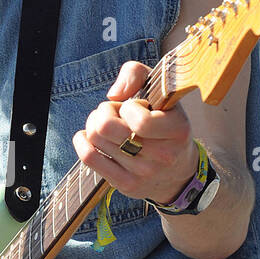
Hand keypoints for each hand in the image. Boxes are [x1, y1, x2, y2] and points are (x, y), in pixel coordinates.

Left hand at [72, 61, 197, 205]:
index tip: (133, 107)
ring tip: (109, 126)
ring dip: (95, 125)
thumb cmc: (164, 122)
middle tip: (113, 112)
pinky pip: (89, 158)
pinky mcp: (126, 184)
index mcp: (177, 130)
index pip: (139, 120)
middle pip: (107, 127)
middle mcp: (163, 155)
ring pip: (95, 139)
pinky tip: (88, 136)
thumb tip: (113, 94)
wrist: (177, 172)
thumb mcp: (160, 91)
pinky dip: (82, 141)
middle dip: (103, 112)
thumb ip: (137, 74)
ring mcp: (143, 173)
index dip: (127, 107)